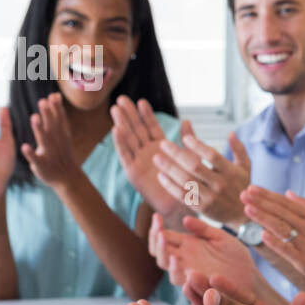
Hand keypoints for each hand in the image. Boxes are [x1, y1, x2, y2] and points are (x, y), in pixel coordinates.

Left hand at [20, 92, 80, 188]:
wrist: (67, 178)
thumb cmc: (61, 152)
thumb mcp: (62, 133)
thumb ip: (57, 115)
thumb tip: (55, 94)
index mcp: (61, 135)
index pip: (60, 119)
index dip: (57, 108)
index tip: (53, 96)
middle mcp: (56, 143)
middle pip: (52, 127)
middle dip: (48, 114)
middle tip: (42, 101)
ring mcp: (49, 154)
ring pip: (44, 140)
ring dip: (39, 130)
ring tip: (33, 118)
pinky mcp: (41, 165)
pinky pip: (35, 159)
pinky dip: (30, 153)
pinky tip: (24, 146)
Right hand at [111, 96, 183, 219]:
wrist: (180, 205)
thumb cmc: (186, 183)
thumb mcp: (189, 157)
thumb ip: (187, 139)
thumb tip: (187, 121)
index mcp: (160, 147)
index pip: (151, 126)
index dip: (146, 114)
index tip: (141, 101)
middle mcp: (147, 152)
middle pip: (136, 129)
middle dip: (129, 114)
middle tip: (122, 98)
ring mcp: (139, 161)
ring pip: (129, 139)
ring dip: (122, 124)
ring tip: (116, 109)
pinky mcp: (133, 172)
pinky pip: (126, 155)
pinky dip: (120, 142)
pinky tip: (116, 130)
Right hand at [149, 212, 262, 293]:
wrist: (251, 278)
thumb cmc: (237, 258)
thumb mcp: (221, 238)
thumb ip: (204, 229)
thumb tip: (185, 220)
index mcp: (188, 245)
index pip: (164, 236)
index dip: (157, 227)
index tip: (156, 216)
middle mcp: (184, 259)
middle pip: (159, 251)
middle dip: (155, 239)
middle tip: (158, 230)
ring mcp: (188, 271)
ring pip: (165, 265)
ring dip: (162, 253)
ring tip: (164, 239)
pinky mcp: (196, 283)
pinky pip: (180, 279)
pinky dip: (175, 269)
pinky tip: (175, 258)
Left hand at [152, 120, 250, 224]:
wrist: (244, 215)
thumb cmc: (243, 186)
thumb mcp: (246, 167)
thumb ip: (238, 149)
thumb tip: (230, 133)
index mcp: (230, 172)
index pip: (212, 155)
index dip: (197, 146)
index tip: (185, 138)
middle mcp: (220, 184)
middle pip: (194, 166)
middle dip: (176, 154)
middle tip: (163, 144)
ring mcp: (210, 198)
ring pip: (186, 181)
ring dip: (169, 169)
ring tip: (157, 158)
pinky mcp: (202, 208)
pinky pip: (183, 196)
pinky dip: (170, 186)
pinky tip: (161, 176)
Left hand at [240, 186, 304, 293]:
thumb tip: (287, 192)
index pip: (286, 203)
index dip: (268, 195)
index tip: (251, 188)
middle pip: (282, 212)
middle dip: (261, 202)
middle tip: (244, 194)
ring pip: (282, 228)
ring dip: (264, 217)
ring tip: (247, 208)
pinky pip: (287, 250)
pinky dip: (275, 241)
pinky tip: (262, 234)